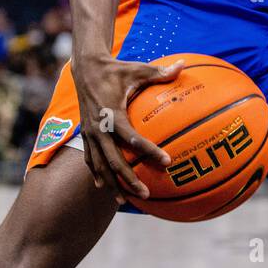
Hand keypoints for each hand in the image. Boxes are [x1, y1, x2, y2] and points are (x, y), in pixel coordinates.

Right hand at [72, 54, 185, 202]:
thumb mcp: (138, 69)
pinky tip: (105, 187)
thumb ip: (160, 72)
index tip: (167, 161)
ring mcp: (89, 134)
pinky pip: (90, 160)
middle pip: (114, 161)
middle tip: (146, 194)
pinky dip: (98, 174)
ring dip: (112, 184)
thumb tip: (183, 65)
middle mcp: (98, 128)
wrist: (86, 68)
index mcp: (112, 114)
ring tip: (124, 201)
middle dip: (128, 180)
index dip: (149, 150)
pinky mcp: (85, 135)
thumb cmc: (116, 68)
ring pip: (99, 166)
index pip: (132, 138)